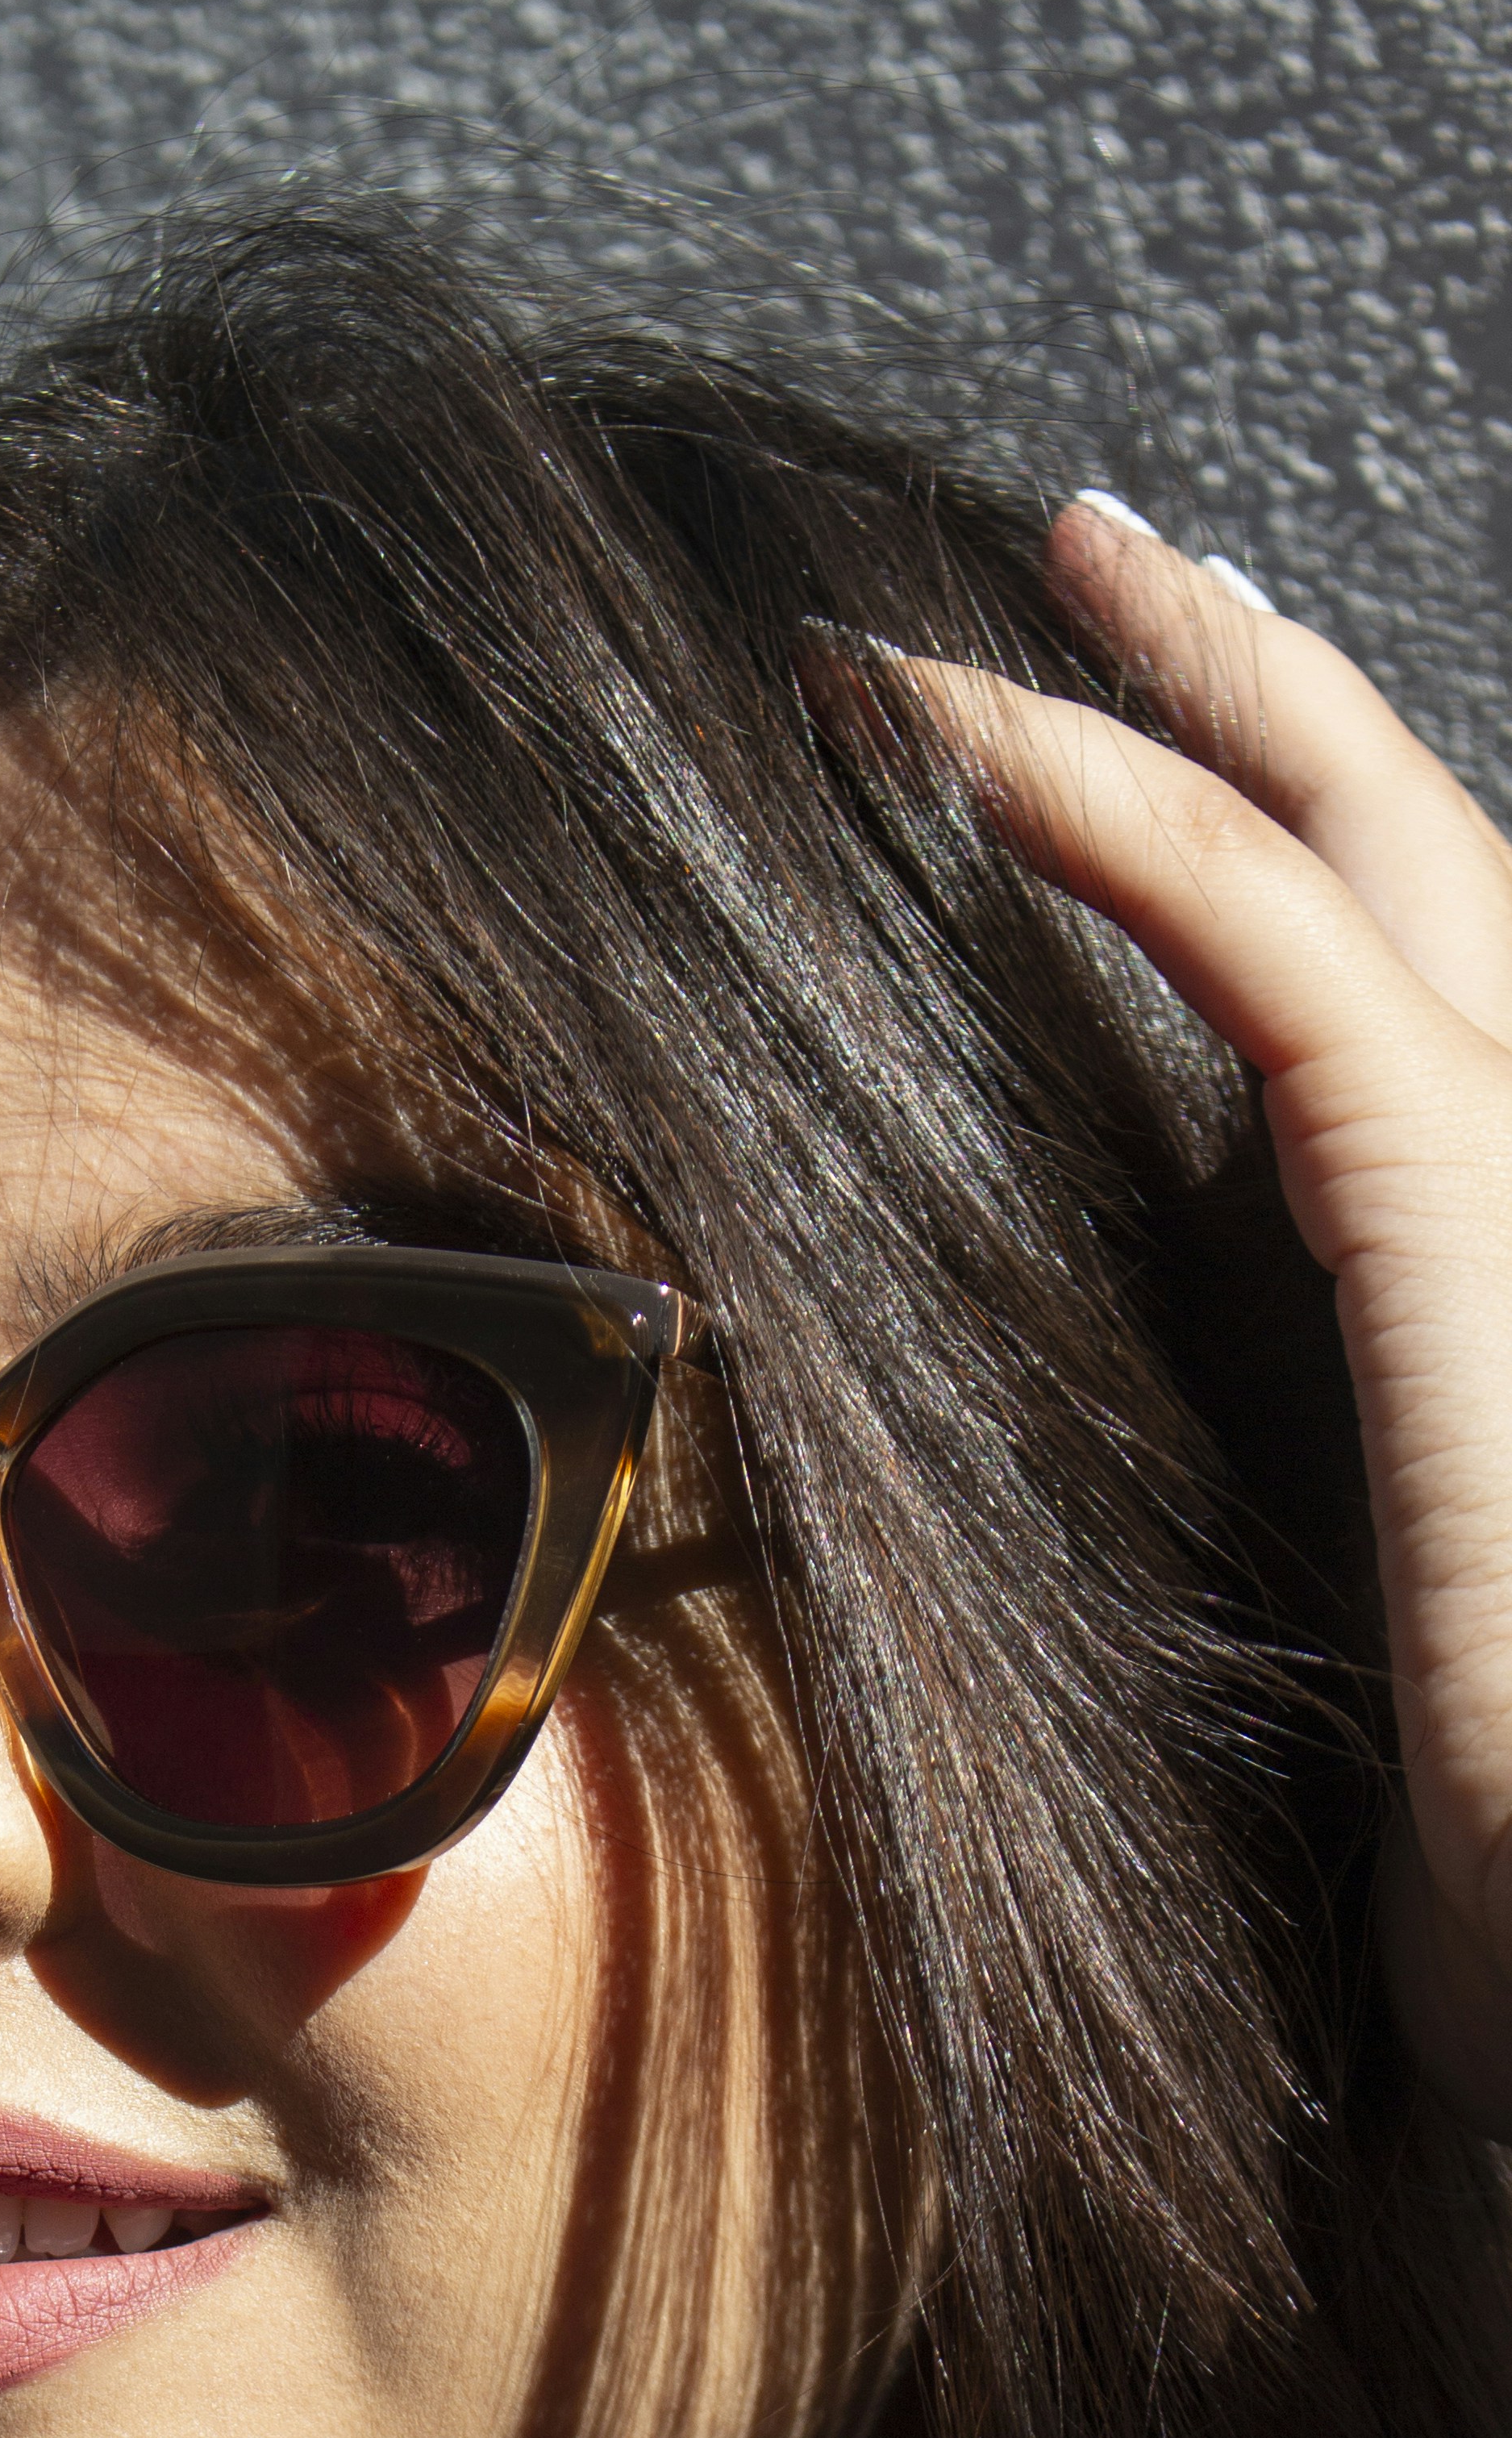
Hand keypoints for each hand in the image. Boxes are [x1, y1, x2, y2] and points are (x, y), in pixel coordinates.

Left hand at [852, 507, 1511, 2133]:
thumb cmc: (1498, 1884)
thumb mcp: (1341, 1649)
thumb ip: (1269, 1499)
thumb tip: (1099, 1475)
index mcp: (1495, 1282)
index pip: (1388, 996)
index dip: (1263, 839)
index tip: (1084, 758)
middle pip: (1404, 860)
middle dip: (1250, 684)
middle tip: (1093, 553)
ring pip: (1343, 854)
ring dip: (1171, 697)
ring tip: (1020, 583)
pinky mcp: (1483, 1223)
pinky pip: (1278, 963)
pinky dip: (1124, 819)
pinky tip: (978, 740)